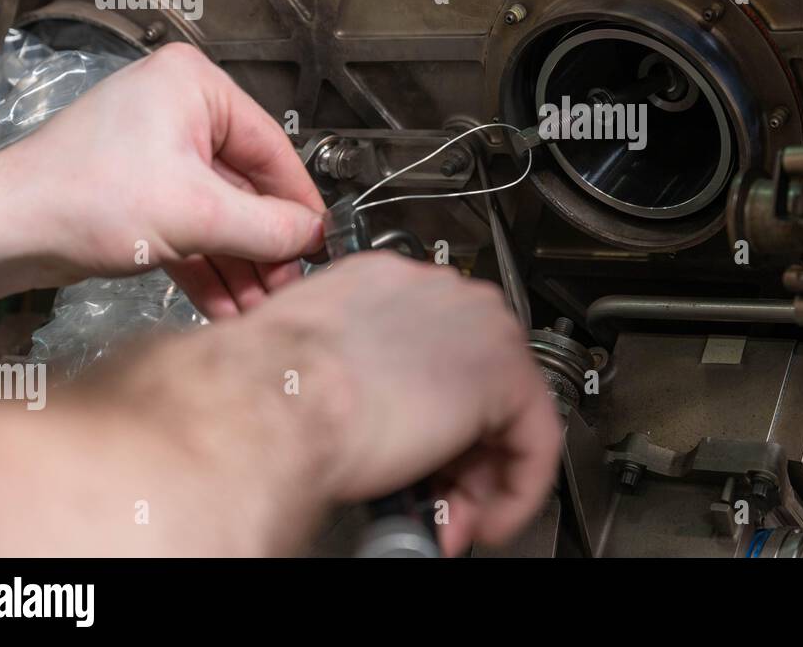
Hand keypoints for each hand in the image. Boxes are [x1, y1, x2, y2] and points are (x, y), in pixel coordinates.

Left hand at [0, 42, 324, 316]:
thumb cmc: (75, 197)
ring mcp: (158, 152)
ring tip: (261, 303)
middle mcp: (177, 111)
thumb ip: (268, 227)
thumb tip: (313, 235)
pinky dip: (209, 266)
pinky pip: (191, 228)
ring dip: (240, 265)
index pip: (273, 149)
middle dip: (264, 246)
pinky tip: (228, 303)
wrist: (2, 233)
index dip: (298, 204)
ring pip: (220, 214)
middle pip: (247, 187)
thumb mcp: (197, 215)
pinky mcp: (141, 191)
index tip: (320, 241)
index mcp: (194, 88)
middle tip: (289, 282)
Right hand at [242, 252, 561, 555]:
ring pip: (504, 410)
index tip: (413, 460)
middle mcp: (436, 293)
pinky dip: (517, 488)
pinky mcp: (504, 372)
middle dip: (457, 454)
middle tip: (436, 500)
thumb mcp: (313, 370)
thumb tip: (376, 427)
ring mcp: (476, 325)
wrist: (274, 401)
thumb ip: (357, 383)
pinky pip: (535, 438)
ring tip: (447, 518)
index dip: (429, 420)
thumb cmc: (267, 388)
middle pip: (474, 381)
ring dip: (478, 476)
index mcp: (384, 284)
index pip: (431, 354)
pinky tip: (487, 519)